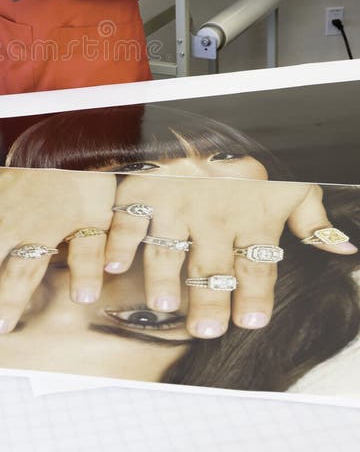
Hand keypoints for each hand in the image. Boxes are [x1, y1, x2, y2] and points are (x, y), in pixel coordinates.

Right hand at [105, 174, 356, 338]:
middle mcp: (214, 214)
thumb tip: (343, 247)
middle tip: (207, 328)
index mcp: (251, 216)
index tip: (251, 322)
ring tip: (165, 305)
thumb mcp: (285, 186)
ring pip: (170, 248)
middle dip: (211, 298)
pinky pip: (130, 221)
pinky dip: (120, 244)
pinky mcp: (144, 190)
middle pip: (212, 265)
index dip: (255, 296)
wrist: (202, 123)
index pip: (257, 266)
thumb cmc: (243, 164)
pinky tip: (115, 267)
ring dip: (165, 278)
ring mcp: (177, 202)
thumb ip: (311, 219)